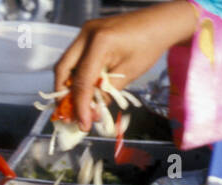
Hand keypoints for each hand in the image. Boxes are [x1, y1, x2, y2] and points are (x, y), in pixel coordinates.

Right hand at [54, 1, 199, 130]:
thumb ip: (107, 93)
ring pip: (65, 64)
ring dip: (68, 86)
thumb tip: (92, 111)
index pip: (82, 80)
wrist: (158, 23)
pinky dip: (75, 75)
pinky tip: (84, 89)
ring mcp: (85, 32)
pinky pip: (74, 58)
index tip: (83, 124)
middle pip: (63, 69)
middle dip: (63, 94)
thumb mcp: (129, 73)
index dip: (80, 106)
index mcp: (100, 42)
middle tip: (70, 114)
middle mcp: (86, 34)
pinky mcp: (87, 34)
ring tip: (76, 105)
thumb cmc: (149, 45)